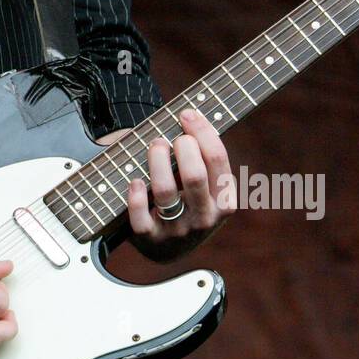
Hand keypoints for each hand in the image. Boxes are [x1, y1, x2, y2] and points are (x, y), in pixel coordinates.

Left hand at [96, 107, 235, 261]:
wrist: (169, 246)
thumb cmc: (187, 201)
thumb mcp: (207, 185)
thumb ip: (205, 156)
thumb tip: (193, 112)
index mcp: (224, 201)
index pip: (218, 159)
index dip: (202, 131)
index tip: (187, 113)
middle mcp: (204, 218)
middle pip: (194, 175)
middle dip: (181, 147)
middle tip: (170, 137)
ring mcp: (177, 230)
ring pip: (164, 191)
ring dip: (155, 161)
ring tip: (154, 145)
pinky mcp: (150, 239)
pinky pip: (141, 218)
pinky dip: (135, 196)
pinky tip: (134, 180)